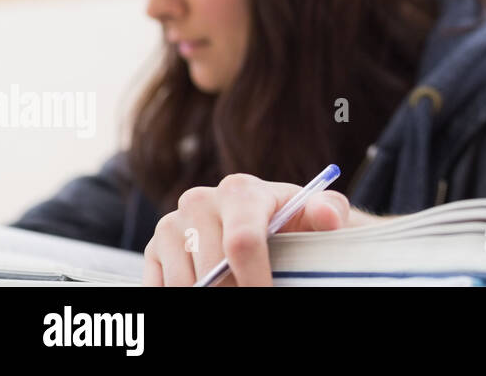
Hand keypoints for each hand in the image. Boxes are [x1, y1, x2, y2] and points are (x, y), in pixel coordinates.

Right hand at [143, 173, 367, 286]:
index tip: (267, 295)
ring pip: (183, 283)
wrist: (272, 225)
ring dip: (209, 295)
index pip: (242, 242)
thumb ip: (330, 210)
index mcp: (240, 190)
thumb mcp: (318, 214)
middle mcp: (199, 201)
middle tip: (254, 294)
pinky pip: (159, 287)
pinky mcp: (156, 248)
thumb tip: (328, 215)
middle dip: (235, 291)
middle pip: (211, 269)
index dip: (254, 280)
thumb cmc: (295, 222)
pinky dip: (182, 295)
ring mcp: (173, 224)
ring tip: (236, 288)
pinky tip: (207, 289)